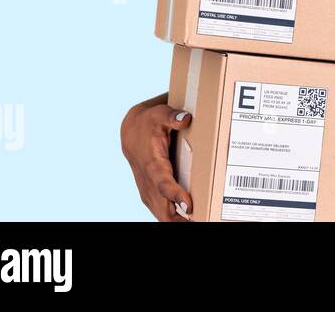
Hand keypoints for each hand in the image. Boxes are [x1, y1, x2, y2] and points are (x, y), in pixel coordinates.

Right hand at [120, 94, 194, 220]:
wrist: (132, 131)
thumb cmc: (149, 123)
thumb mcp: (159, 114)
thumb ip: (172, 116)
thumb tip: (186, 118)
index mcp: (152, 164)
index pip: (163, 184)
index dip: (176, 196)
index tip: (190, 205)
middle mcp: (148, 182)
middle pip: (164, 208)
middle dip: (180, 218)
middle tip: (202, 219)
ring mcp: (148, 190)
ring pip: (162, 213)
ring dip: (178, 220)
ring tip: (201, 220)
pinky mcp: (150, 194)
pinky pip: (162, 211)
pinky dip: (174, 218)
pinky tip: (190, 220)